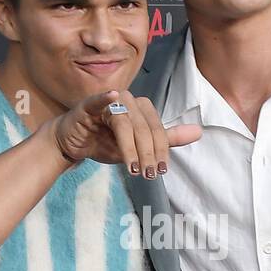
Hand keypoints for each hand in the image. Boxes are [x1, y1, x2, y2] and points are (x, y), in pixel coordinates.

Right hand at [51, 89, 200, 176]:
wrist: (72, 144)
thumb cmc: (105, 143)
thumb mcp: (139, 147)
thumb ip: (167, 139)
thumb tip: (198, 132)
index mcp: (142, 109)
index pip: (157, 130)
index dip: (161, 151)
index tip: (160, 171)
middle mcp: (128, 101)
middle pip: (143, 128)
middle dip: (147, 154)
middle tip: (148, 174)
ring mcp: (108, 102)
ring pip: (124, 123)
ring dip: (129, 147)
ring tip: (132, 168)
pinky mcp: (88, 105)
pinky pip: (99, 100)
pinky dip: (106, 97)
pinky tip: (113, 96)